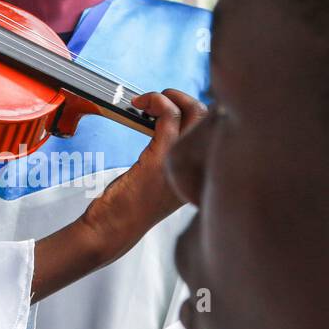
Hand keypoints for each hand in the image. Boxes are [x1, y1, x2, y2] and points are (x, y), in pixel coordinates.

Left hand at [32, 89, 206, 301]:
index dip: (199, 114)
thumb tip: (169, 128)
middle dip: (187, 100)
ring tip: (151, 101)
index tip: (174, 108)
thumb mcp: (162, 183)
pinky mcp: (160, 160)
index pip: (217, 135)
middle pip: (212, 120)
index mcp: (202, 177)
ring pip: (195, 114)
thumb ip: (173, 161)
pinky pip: (169, 118)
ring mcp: (182, 165)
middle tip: (163, 99)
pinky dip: (157, 102)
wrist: (112, 230)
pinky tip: (141, 105)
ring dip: (172, 98)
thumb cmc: (130, 209)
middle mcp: (199, 171)